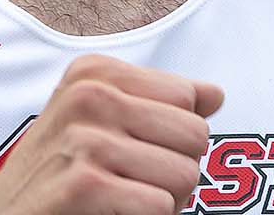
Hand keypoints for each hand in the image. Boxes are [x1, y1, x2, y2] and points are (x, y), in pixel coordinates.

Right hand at [0, 54, 223, 213]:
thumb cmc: (58, 171)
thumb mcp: (102, 120)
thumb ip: (160, 103)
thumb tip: (216, 93)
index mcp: (95, 72)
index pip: (190, 99)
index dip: (175, 136)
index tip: (135, 151)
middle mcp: (88, 95)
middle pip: (195, 136)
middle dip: (177, 171)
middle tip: (134, 185)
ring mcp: (84, 139)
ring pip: (184, 175)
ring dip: (165, 202)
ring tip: (123, 201)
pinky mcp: (83, 184)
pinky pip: (160, 205)